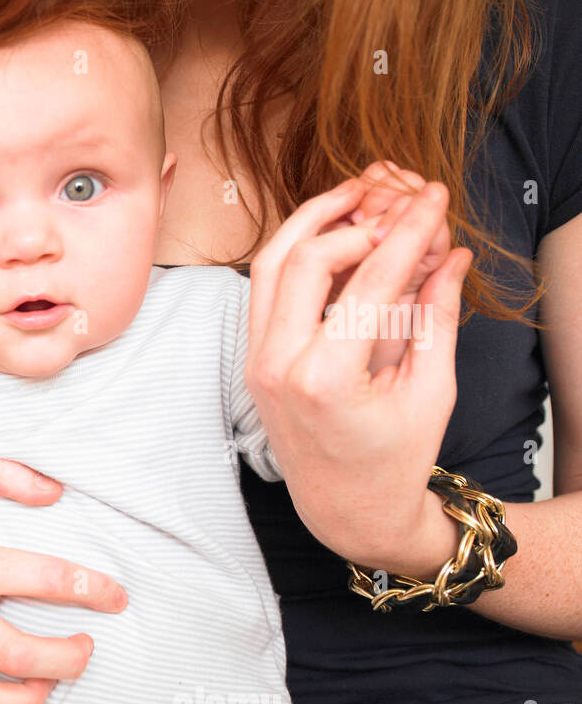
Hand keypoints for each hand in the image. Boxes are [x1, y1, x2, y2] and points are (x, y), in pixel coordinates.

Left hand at [246, 173, 470, 577]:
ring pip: (270, 264)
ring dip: (312, 222)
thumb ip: (438, 316)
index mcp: (325, 380)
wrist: (345, 508)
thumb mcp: (431, 390)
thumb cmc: (393, 459)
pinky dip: (296, 252)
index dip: (407, 231)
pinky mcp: (254, 358)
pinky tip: (335, 234)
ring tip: (357, 195)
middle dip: (354, 219)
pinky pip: (266, 289)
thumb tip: (448, 252)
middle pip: (305, 259)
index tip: (434, 198)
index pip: (369, 281)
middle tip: (394, 200)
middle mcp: (278, 366)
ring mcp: (258, 362)